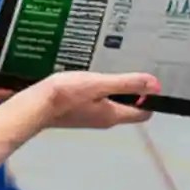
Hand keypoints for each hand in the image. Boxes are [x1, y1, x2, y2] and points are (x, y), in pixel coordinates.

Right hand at [28, 71, 160, 128]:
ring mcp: (90, 117)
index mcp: (113, 115)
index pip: (143, 114)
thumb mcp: (99, 84)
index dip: (150, 99)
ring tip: (114, 69)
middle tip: (134, 71)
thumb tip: (155, 85)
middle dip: (134, 92)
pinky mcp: (77, 112)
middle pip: (128, 108)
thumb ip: (126, 83)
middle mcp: (104, 120)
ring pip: (111, 104)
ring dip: (116, 90)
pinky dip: (100, 91)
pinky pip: (96, 102)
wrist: (34, 106)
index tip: (150, 82)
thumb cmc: (66, 95)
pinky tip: (92, 77)